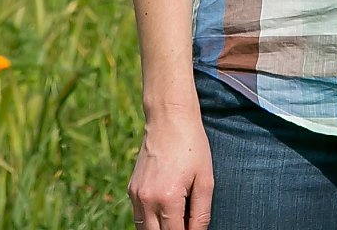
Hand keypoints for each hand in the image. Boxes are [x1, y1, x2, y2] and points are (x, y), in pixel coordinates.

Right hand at [129, 106, 213, 229]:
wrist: (168, 118)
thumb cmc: (192, 146)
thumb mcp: (205, 180)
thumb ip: (201, 214)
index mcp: (167, 198)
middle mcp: (146, 199)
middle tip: (185, 225)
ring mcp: (136, 194)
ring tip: (176, 220)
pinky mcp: (131, 188)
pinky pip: (138, 216)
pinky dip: (150, 221)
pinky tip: (166, 212)